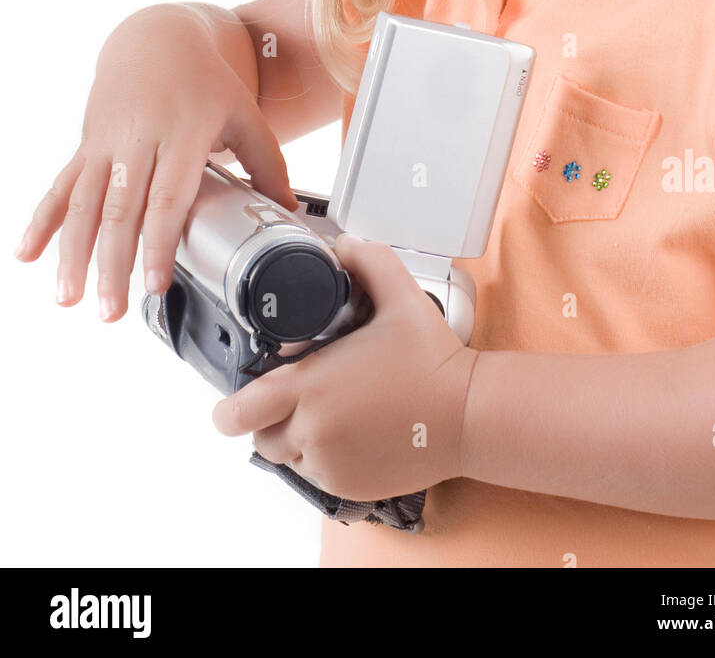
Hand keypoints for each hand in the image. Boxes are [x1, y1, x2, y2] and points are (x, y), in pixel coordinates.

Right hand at [15, 5, 296, 319]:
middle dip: (112, 264)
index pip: (168, 197)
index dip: (159, 243)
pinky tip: (25, 254)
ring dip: (73, 253)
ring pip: (85, 203)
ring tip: (68, 297)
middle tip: (110, 312)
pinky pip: (60, 185)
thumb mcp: (244, 111)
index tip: (155, 284)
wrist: (156, 37)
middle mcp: (139, 138)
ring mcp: (107, 141)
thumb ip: (267, 162)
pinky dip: (41, 221)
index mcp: (183, 133)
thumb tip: (288, 210)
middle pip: (122, 210)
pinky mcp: (87, 144)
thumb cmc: (203, 79)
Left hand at [212, 233, 479, 501]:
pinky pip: (316, 476)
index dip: (229, 410)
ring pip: (289, 457)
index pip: (239, 412)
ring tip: (334, 412)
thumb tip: (342, 243)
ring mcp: (329, 464)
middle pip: (261, 437)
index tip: (234, 403)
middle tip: (301, 396)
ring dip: (298, 439)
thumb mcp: (401, 295)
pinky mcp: (348, 487)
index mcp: (311, 388)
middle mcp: (313, 432)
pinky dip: (325, 458)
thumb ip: (367, 261)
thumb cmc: (434, 358)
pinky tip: (353, 432)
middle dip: (271, 419)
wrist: (469, 414)